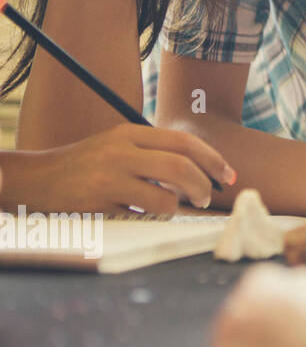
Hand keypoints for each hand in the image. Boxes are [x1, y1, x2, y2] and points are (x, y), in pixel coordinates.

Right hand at [2, 123, 234, 215]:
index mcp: (129, 132)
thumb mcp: (117, 146)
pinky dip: (159, 214)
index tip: (228, 175)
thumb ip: (151, 151)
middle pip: (182, 164)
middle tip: (209, 197)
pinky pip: (146, 209)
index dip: (213, 158)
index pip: (183, 141)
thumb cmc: (84, 166)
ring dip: (183, 203)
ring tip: (179, 206)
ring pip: (168, 191)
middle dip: (205, 183)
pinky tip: (151, 213)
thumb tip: (199, 169)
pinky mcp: (101, 200)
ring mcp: (111, 174)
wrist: (36, 179)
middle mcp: (122, 149)